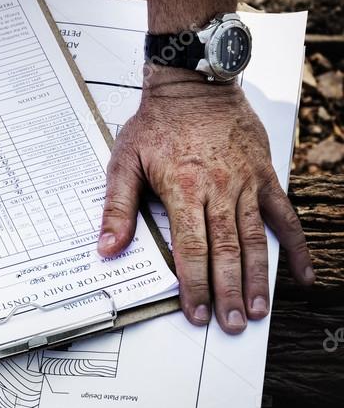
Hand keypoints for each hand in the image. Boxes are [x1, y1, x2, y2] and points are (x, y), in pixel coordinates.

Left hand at [98, 72, 313, 332]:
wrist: (194, 83)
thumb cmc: (157, 124)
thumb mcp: (124, 162)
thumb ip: (117, 209)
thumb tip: (107, 248)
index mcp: (183, 190)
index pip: (190, 249)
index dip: (194, 285)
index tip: (197, 312)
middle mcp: (219, 190)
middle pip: (226, 251)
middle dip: (229, 292)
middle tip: (232, 324)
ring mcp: (245, 184)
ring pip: (255, 240)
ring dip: (259, 278)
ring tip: (258, 310)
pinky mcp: (263, 176)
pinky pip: (283, 215)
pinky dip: (296, 246)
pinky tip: (302, 275)